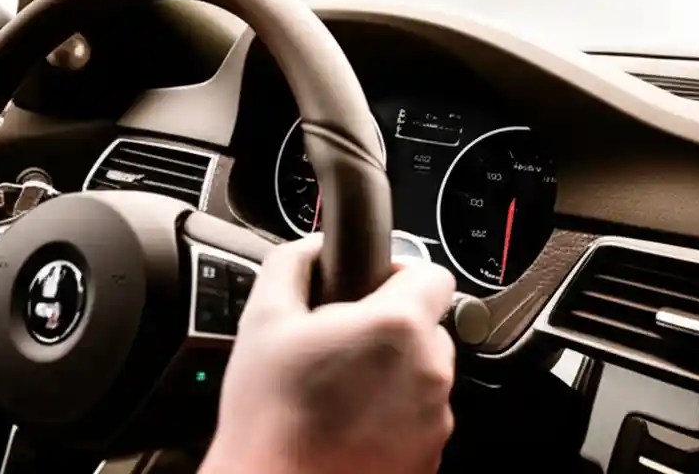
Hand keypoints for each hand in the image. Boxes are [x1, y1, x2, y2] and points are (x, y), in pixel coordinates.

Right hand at [201, 236, 456, 473]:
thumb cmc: (271, 415)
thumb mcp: (263, 319)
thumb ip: (294, 264)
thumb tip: (313, 247)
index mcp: (398, 327)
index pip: (432, 273)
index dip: (398, 274)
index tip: (368, 289)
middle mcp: (429, 372)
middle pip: (425, 327)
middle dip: (387, 330)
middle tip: (336, 346)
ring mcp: (435, 420)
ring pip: (421, 376)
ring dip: (389, 375)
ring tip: (336, 393)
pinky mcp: (429, 456)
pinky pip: (417, 419)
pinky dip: (390, 417)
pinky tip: (346, 425)